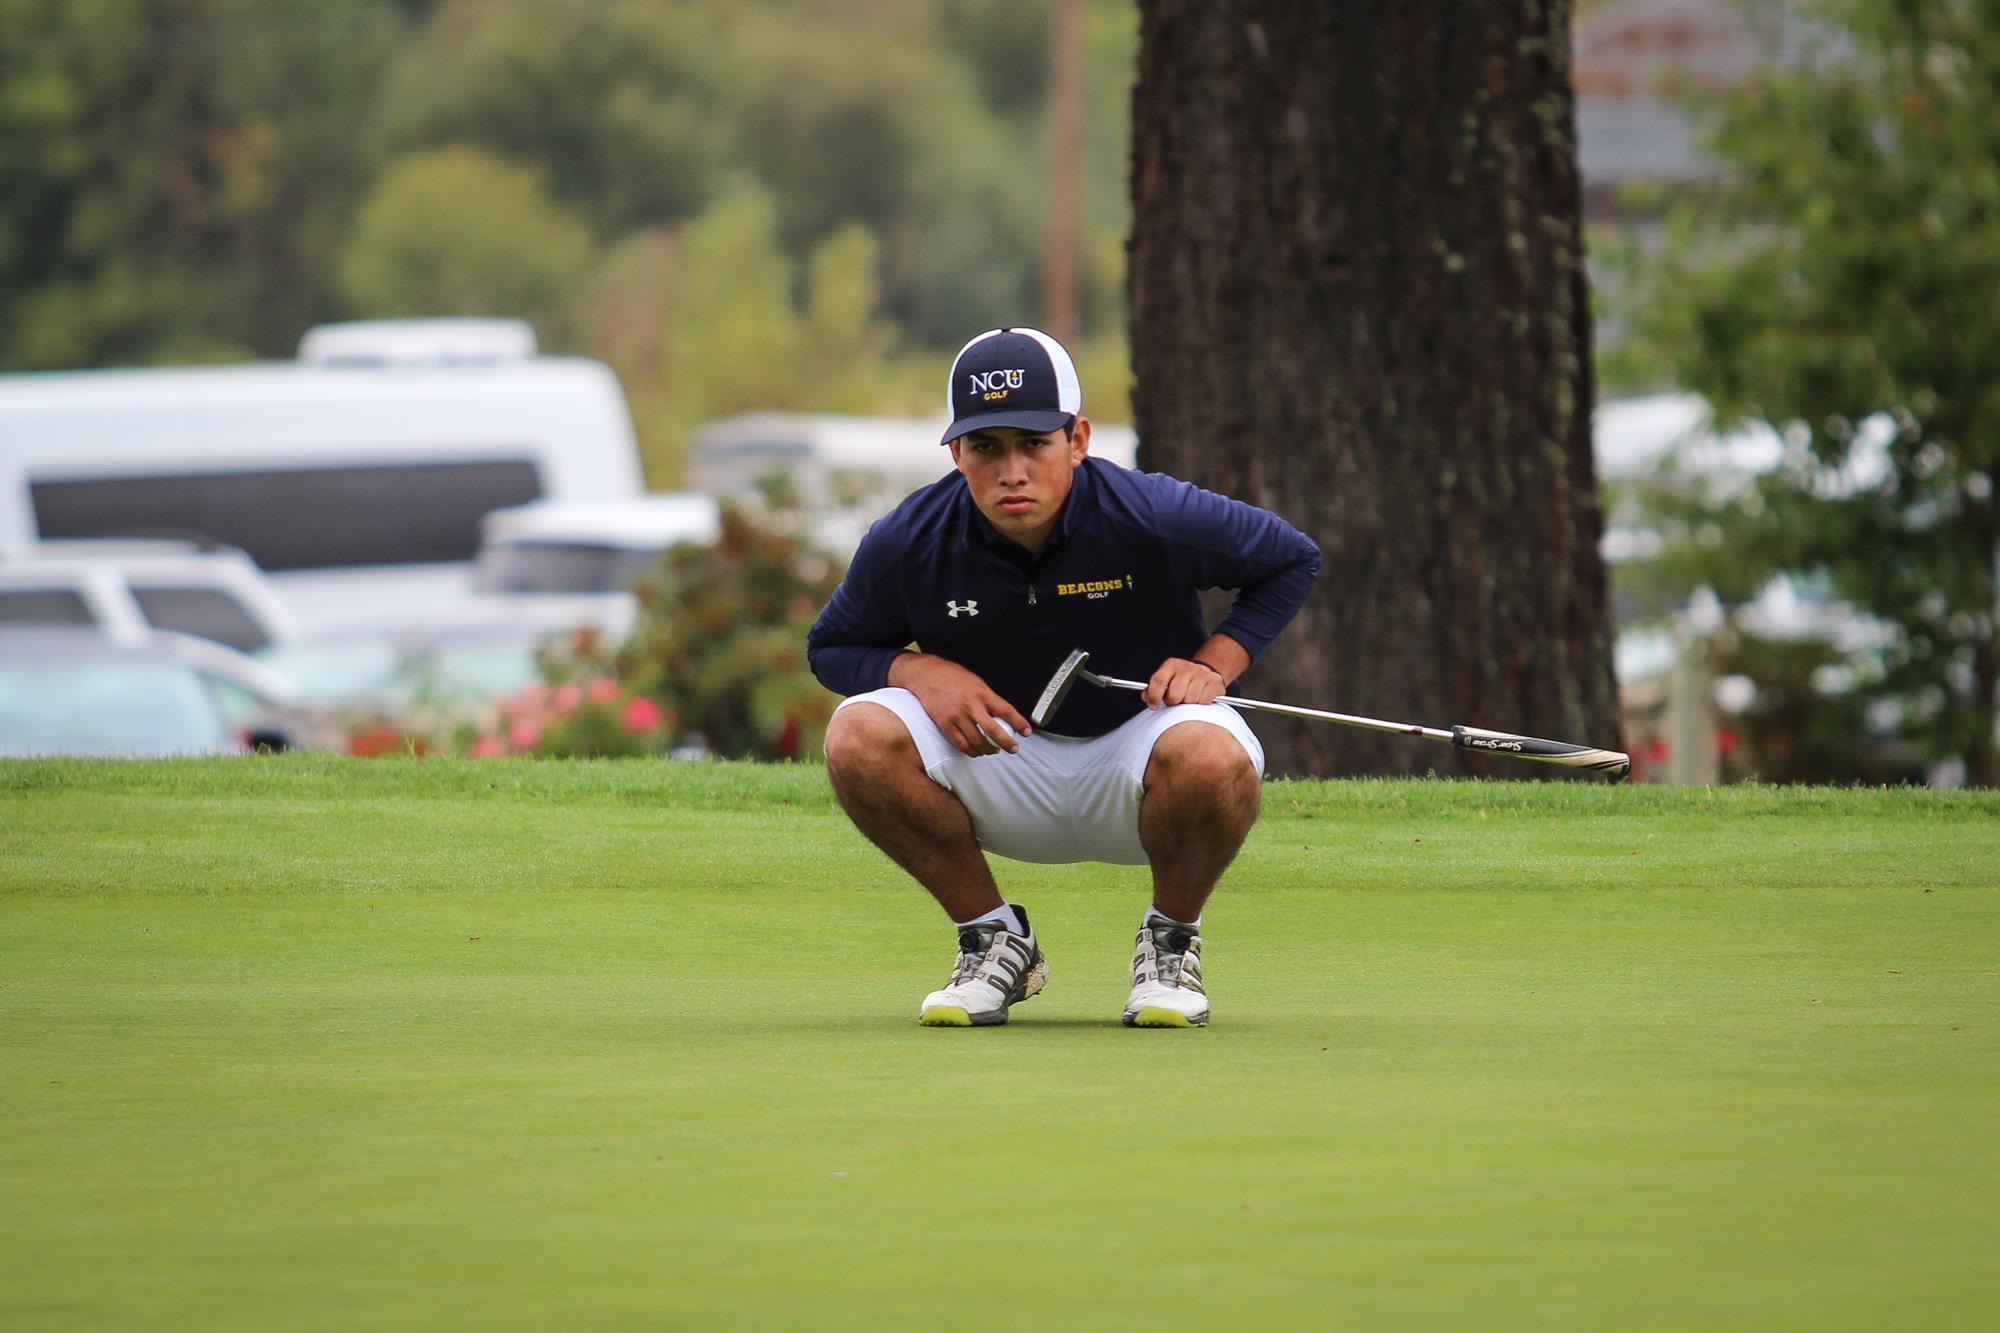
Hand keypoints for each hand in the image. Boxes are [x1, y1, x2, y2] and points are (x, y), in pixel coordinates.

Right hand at [888, 653, 1032, 756]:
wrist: (927, 676)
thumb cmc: (953, 677)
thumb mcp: (976, 683)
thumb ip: (988, 699)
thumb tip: (1003, 715)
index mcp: (982, 693)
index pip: (1006, 710)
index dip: (1019, 723)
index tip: (1027, 732)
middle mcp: (971, 705)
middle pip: (993, 731)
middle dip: (1006, 743)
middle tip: (1013, 748)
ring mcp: (957, 717)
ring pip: (977, 741)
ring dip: (988, 750)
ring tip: (993, 750)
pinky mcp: (945, 725)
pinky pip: (961, 744)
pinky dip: (971, 751)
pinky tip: (976, 751)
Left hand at [1142, 656, 1227, 709]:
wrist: (1206, 671)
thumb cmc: (1183, 679)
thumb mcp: (1167, 679)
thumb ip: (1153, 688)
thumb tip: (1146, 697)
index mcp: (1171, 665)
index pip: (1158, 680)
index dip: (1154, 696)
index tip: (1154, 705)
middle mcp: (1186, 667)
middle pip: (1174, 695)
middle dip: (1173, 702)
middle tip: (1176, 700)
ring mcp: (1202, 674)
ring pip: (1189, 700)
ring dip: (1188, 704)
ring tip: (1188, 698)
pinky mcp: (1214, 683)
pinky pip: (1203, 702)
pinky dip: (1200, 704)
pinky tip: (1199, 698)